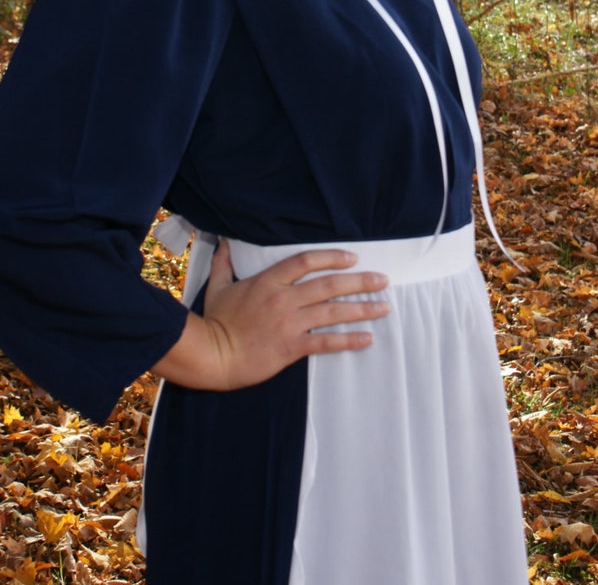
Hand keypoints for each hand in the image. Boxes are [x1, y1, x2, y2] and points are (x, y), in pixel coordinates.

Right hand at [152, 239, 389, 391]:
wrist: (213, 355)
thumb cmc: (215, 321)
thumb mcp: (219, 287)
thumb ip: (224, 262)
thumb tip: (224, 241)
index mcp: (269, 281)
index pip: (306, 261)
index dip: (332, 257)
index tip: (353, 257)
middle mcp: (284, 299)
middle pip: (329, 284)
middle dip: (359, 281)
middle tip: (383, 280)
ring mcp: (290, 323)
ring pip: (333, 311)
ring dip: (362, 308)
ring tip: (384, 307)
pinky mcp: (292, 347)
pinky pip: (326, 342)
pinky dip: (348, 340)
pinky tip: (367, 338)